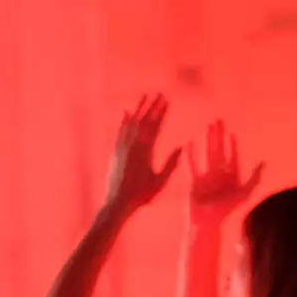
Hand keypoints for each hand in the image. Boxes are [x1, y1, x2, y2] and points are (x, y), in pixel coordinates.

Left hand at [103, 94, 182, 214]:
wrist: (117, 203)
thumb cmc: (142, 195)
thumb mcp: (160, 181)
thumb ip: (171, 164)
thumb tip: (181, 147)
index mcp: (145, 151)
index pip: (155, 126)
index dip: (161, 113)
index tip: (167, 101)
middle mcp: (132, 146)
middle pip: (144, 121)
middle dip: (153, 106)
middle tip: (160, 94)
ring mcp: (122, 148)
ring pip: (131, 123)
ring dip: (139, 109)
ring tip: (145, 96)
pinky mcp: (115, 152)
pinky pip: (120, 132)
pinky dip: (124, 121)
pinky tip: (126, 112)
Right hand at [188, 119, 262, 225]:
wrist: (206, 221)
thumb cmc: (225, 210)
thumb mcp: (244, 193)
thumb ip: (254, 178)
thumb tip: (263, 163)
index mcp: (231, 177)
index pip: (232, 157)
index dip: (232, 146)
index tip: (231, 134)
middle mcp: (219, 175)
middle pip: (219, 150)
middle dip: (219, 136)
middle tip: (218, 120)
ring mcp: (206, 177)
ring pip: (207, 153)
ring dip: (207, 140)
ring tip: (207, 126)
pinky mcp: (194, 180)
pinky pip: (192, 164)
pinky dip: (191, 154)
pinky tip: (190, 142)